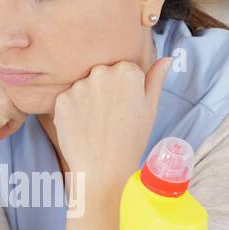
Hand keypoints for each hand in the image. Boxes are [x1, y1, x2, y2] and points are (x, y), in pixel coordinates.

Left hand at [51, 56, 171, 190]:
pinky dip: (73, 112)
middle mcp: (102, 72)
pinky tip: (83, 128)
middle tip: (110, 118)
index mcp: (127, 71)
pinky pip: (67, 99)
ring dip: (88, 100)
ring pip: (84, 87)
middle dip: (105, 91)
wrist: (104, 170)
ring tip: (96, 125)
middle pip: (101, 74)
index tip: (124, 108)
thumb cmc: (131, 140)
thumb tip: (166, 58)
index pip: (123, 69)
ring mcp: (79, 86)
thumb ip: (155, 79)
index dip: (124, 90)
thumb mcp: (150, 108)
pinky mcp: (62, 100)